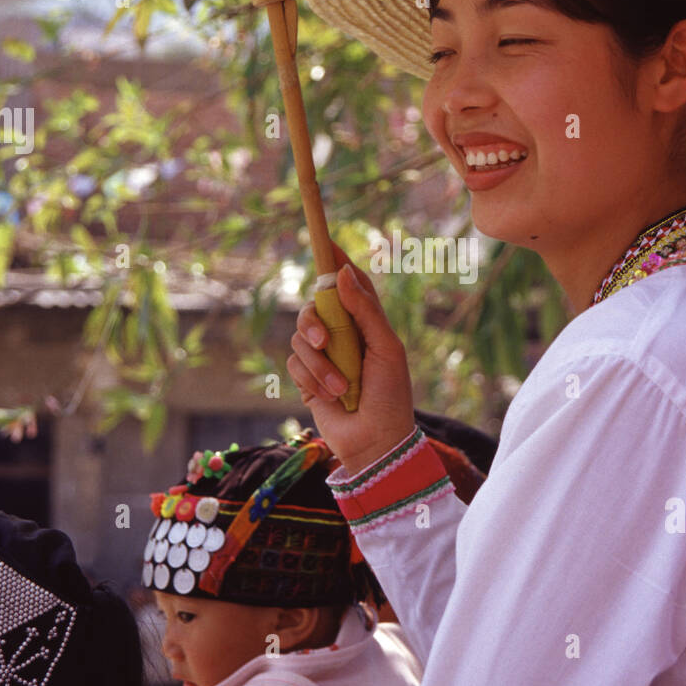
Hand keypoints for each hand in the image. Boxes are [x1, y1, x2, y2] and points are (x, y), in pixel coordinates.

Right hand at [287, 241, 415, 474]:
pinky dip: (312, 380)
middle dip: (314, 322)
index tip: (325, 244)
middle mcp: (342, 335)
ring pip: (301, 338)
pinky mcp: (307, 379)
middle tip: (325, 340)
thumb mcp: (386, 348)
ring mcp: (323, 357)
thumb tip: (342, 272)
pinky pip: (295, 364)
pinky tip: (330, 397)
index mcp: (365, 323)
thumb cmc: (391, 395)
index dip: (336, 263)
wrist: (376, 442)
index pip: (349, 285)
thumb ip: (365, 309)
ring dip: (320, 365)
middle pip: (314, 307)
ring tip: (342, 388)